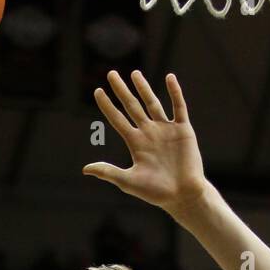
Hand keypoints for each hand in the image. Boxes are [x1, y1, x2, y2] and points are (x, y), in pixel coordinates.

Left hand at [82, 70, 207, 217]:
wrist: (183, 196)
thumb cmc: (156, 192)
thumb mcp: (129, 182)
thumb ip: (109, 172)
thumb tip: (86, 169)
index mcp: (136, 143)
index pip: (117, 119)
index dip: (107, 106)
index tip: (97, 91)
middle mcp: (149, 133)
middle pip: (132, 107)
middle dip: (121, 90)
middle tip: (111, 74)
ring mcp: (166, 130)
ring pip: (153, 103)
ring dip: (144, 88)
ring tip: (134, 73)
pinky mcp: (183, 130)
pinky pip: (178, 107)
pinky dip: (175, 92)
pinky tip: (169, 77)